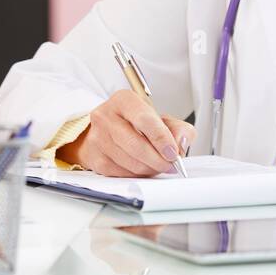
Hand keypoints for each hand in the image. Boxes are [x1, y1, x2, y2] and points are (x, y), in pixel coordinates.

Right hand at [58, 89, 195, 177]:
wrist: (106, 132)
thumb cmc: (136, 124)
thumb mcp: (161, 119)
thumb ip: (178, 128)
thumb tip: (180, 143)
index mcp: (124, 100)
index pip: (144, 120)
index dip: (161, 139)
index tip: (173, 152)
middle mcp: (106, 116)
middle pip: (136, 144)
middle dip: (158, 160)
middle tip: (170, 164)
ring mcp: (98, 138)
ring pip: (130, 162)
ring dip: (150, 169)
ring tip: (158, 165)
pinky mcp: (95, 158)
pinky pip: (122, 173)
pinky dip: (138, 174)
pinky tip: (143, 168)